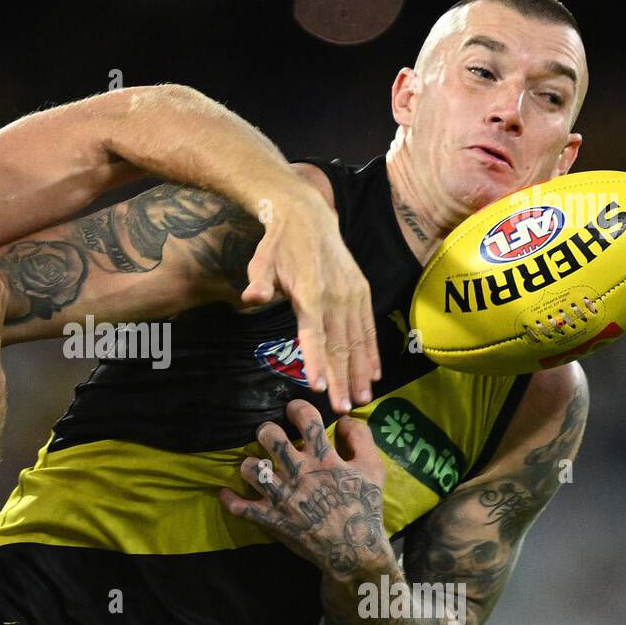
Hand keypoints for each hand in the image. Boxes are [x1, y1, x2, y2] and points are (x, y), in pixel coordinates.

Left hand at [220, 399, 390, 579]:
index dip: (297, 407)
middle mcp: (299, 473)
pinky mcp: (271, 519)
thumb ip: (360, 439)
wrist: (355, 550)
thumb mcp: (374, 468)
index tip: (293, 411)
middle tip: (270, 437)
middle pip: (270, 437)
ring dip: (249, 464)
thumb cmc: (365, 506)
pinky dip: (230, 499)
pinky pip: (241, 508)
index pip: (306, 419)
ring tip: (256, 465)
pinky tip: (227, 492)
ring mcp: (282, 497)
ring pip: (250, 469)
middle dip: (267, 431)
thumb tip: (342, 420)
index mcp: (324, 458)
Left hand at [241, 193, 380, 414]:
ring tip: (361, 399)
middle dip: (342, 378)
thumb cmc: (279, 245)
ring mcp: (352, 294)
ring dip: (360, 371)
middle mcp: (336, 295)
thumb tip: (251, 297)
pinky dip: (372, 352)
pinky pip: (369, 327)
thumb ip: (259, 282)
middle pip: (339, 343)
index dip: (317, 360)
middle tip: (343, 408)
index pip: (314, 332)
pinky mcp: (362, 291)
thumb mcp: (262, 260)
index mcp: (310, 291)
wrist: (309, 216)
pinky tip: (374, 375)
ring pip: (358, 339)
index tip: (320, 386)